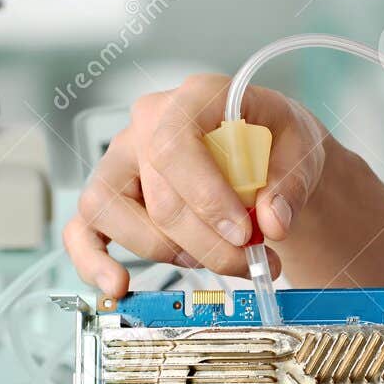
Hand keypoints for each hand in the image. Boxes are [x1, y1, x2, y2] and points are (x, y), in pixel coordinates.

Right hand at [63, 73, 327, 296]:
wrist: (269, 155)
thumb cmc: (277, 143)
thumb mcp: (303, 150)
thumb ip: (291, 183)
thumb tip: (271, 222)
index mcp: (193, 98)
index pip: (174, 143)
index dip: (206, 196)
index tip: (245, 233)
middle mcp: (147, 124)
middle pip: (159, 197)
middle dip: (209, 244)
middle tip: (253, 262)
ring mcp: (121, 160)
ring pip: (113, 213)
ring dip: (167, 252)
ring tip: (213, 259)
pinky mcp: (109, 197)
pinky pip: (80, 229)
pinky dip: (92, 261)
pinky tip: (117, 284)